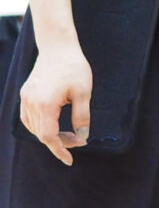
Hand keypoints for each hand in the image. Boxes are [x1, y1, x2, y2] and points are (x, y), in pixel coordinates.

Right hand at [18, 42, 91, 165]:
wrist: (58, 47)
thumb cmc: (74, 67)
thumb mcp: (84, 93)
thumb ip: (82, 117)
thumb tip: (82, 137)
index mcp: (45, 105)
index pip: (49, 137)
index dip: (60, 150)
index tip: (70, 160)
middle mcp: (31, 104)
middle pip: (41, 134)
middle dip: (59, 142)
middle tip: (78, 141)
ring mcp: (25, 99)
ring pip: (33, 128)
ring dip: (49, 135)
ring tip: (67, 135)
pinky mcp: (25, 94)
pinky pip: (28, 118)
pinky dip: (39, 126)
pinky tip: (52, 125)